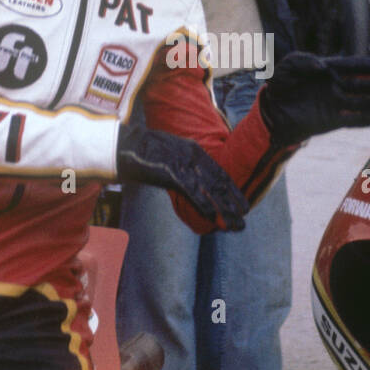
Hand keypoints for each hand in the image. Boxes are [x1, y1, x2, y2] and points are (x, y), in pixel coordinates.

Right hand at [116, 123, 248, 229]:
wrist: (125, 145)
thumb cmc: (145, 150)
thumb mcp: (170, 155)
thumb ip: (183, 166)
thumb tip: (192, 181)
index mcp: (194, 150)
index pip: (220, 172)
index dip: (233, 190)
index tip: (242, 204)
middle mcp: (193, 156)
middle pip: (220, 183)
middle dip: (233, 202)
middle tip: (244, 219)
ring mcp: (183, 164)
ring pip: (210, 190)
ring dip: (224, 209)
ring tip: (235, 224)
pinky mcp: (172, 173)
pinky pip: (192, 192)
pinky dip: (204, 205)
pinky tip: (214, 217)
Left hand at [259, 52, 369, 144]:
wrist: (271, 110)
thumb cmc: (279, 83)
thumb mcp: (287, 65)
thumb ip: (304, 60)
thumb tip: (323, 66)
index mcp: (329, 69)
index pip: (356, 65)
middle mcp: (336, 85)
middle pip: (364, 84)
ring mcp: (335, 103)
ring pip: (361, 102)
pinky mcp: (330, 121)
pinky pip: (351, 120)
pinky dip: (363, 119)